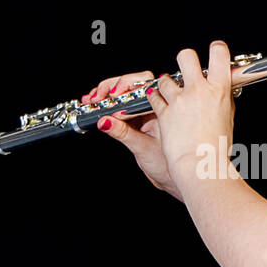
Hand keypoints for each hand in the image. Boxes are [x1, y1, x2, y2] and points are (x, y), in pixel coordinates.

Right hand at [81, 69, 180, 198]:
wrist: (174, 180)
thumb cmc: (170, 166)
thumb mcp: (143, 148)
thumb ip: (123, 133)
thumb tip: (105, 121)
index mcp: (165, 109)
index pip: (143, 86)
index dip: (126, 87)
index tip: (113, 95)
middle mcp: (157, 107)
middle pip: (131, 85)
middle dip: (111, 87)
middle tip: (98, 96)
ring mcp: (146, 113)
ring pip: (124, 94)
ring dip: (106, 94)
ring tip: (92, 99)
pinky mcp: (136, 120)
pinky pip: (120, 108)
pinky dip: (106, 105)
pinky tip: (93, 104)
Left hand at [144, 42, 236, 181]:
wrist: (201, 166)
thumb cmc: (217, 149)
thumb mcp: (228, 119)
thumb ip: (222, 100)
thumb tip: (221, 89)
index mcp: (219, 90)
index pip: (218, 53)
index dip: (216, 48)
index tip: (214, 51)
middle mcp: (198, 90)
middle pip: (186, 55)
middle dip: (185, 59)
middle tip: (188, 70)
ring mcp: (179, 100)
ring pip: (166, 78)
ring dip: (167, 85)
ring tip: (172, 97)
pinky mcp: (164, 112)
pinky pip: (155, 97)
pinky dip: (157, 100)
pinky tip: (162, 106)